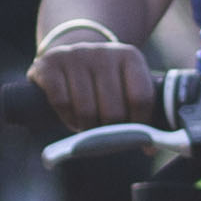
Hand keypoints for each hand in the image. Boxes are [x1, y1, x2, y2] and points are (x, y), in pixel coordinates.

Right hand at [29, 32, 156, 130]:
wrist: (67, 59)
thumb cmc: (102, 83)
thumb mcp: (125, 87)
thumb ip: (140, 111)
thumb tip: (150, 149)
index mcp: (130, 56)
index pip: (141, 99)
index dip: (138, 124)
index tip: (134, 136)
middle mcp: (104, 51)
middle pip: (114, 110)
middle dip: (109, 130)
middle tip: (105, 133)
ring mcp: (76, 55)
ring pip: (86, 110)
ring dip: (87, 127)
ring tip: (88, 125)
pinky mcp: (50, 63)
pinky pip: (62, 103)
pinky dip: (67, 118)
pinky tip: (71, 117)